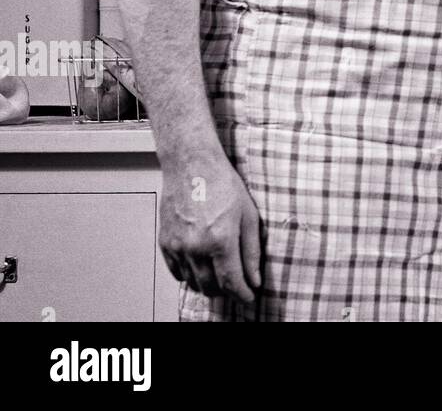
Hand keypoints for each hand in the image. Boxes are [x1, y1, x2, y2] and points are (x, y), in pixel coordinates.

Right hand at [159, 151, 261, 303]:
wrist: (192, 165)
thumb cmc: (222, 183)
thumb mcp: (248, 215)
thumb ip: (251, 250)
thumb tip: (255, 277)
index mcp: (220, 240)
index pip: (231, 281)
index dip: (242, 294)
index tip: (249, 298)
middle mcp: (196, 247)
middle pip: (211, 286)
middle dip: (227, 291)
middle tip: (237, 286)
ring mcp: (178, 246)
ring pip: (193, 282)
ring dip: (208, 284)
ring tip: (220, 275)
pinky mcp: (165, 243)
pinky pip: (176, 272)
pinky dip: (189, 276)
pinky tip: (201, 267)